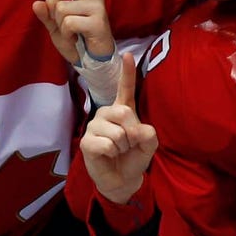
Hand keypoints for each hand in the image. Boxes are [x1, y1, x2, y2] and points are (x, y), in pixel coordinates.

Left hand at [33, 0, 115, 63]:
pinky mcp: (99, 20)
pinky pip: (69, 22)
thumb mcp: (56, 28)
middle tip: (58, 18)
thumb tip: (37, 3)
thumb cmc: (76, 40)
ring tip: (72, 32)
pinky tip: (77, 38)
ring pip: (62, 6)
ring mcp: (97, 5)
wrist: (94, 61)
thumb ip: (46, 16)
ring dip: (59, 23)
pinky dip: (66, 33)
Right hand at [78, 58, 157, 205]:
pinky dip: (112, 153)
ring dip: (122, 146)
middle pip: (123, 112)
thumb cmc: (133, 157)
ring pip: (116, 132)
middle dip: (131, 133)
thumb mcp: (148, 145)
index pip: (124, 89)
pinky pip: (106, 144)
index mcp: (122, 110)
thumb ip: (149, 135)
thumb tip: (136, 130)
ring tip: (118, 151)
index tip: (127, 55)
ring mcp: (94, 126)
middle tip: (128, 144)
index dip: (127, 73)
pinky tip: (108, 156)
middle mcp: (106, 113)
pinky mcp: (86, 141)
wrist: (122, 180)